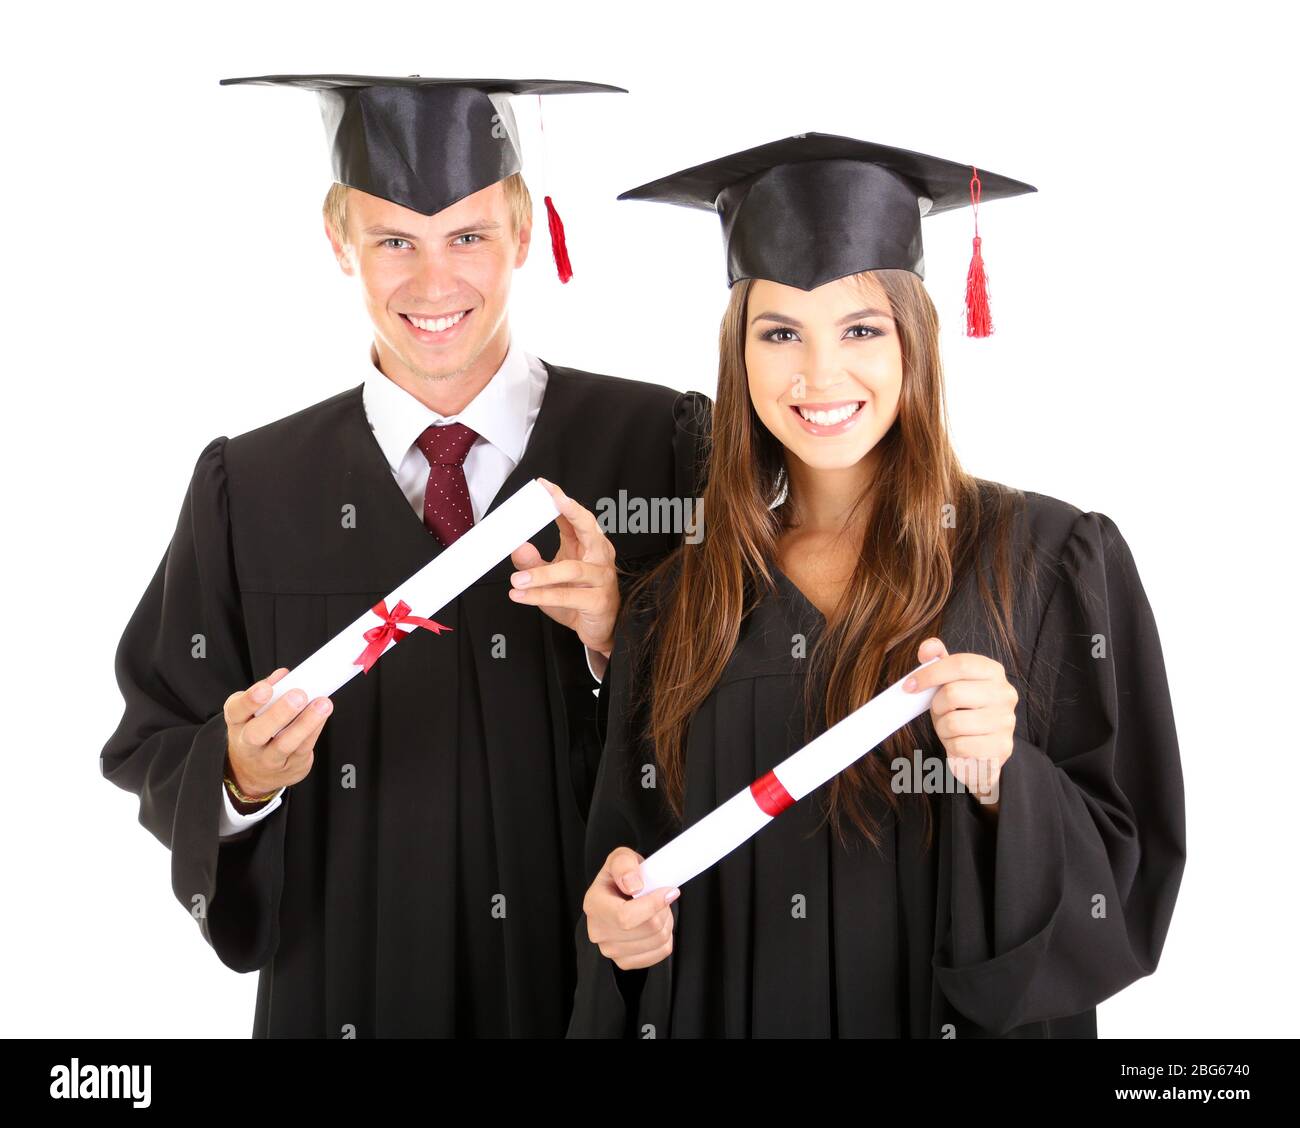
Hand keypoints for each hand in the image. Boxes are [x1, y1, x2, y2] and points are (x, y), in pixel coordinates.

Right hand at [224, 668, 331, 797]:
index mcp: (237, 723)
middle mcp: (248, 745)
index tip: (265, 689)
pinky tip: (323, 714)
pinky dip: (315, 729)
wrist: (253, 773)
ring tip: (323, 704)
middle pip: (257, 733)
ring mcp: (268, 760)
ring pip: (285, 745)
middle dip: (279, 713)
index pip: (236, 711)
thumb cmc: (256, 730)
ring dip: (307, 723)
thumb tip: (284, 675)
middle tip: (299, 695)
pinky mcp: (290, 767)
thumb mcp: (252, 710)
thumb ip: (268, 690)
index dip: (249, 701)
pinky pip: (304, 748)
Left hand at [508, 478, 619, 659]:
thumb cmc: (578, 599)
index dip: (561, 500)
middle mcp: (599, 557)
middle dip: (570, 511)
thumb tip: (517, 547)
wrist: (599, 630)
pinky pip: (568, 596)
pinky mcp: (599, 601)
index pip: (576, 517)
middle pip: (588, 528)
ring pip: (571, 569)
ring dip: (541, 574)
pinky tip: (521, 596)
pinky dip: (542, 596)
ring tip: (516, 579)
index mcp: (588, 546)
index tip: (544, 486)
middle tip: (552, 499)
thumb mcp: (548, 579)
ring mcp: (602, 578)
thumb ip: (532, 562)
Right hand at [583, 847, 678, 970]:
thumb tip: (634, 886)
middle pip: (648, 929)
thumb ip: (624, 865)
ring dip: (667, 923)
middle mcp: (598, 932)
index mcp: (594, 905)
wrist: (618, 894)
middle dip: (663, 910)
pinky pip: (661, 953)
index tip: (669, 891)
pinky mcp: (625, 961)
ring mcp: (611, 950)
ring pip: (658, 941)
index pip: (626, 917)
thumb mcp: (621, 858)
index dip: (653, 905)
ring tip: (658, 910)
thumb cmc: (621, 876)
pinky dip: (666, 938)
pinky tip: (656, 925)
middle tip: (662, 896)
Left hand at [902, 638, 1016, 812]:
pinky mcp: (1002, 747)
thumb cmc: (962, 710)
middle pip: (952, 693)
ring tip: (950, 728)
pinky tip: (959, 743)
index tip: (910, 686)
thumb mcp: (950, 682)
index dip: (930, 674)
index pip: (959, 664)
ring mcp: (1006, 721)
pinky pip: (960, 745)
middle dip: (936, 706)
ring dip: (942, 728)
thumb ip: (938, 661)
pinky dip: (951, 746)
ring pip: (953, 722)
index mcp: (993, 671)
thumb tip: (927, 649)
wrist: (980, 748)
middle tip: (938, 711)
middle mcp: (1005, 694)